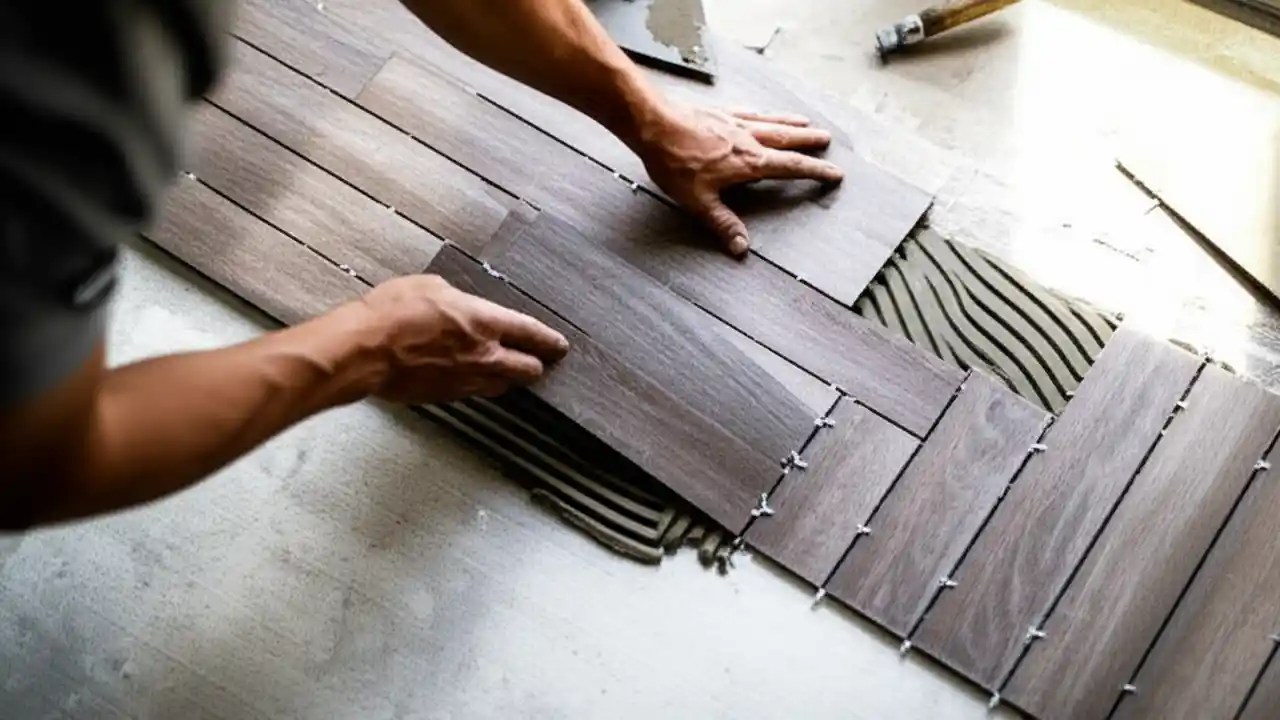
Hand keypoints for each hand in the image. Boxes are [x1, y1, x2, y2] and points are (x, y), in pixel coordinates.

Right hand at [358, 275, 569, 403]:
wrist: (365, 350)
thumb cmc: (393, 313)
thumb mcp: (431, 287)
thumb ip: (456, 299)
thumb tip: (459, 305)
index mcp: (485, 322)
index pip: (532, 333)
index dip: (550, 341)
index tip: (560, 346)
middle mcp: (485, 355)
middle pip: (528, 369)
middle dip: (536, 364)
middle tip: (539, 361)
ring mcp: (467, 380)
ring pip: (504, 385)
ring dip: (509, 378)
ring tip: (508, 371)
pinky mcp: (447, 396)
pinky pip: (475, 393)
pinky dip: (480, 386)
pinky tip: (474, 379)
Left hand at [634, 104, 843, 256]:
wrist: (654, 124)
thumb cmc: (674, 161)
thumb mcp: (698, 201)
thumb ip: (722, 223)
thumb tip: (741, 246)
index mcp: (749, 162)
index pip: (791, 166)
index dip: (815, 171)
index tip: (834, 172)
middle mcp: (748, 139)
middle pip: (787, 138)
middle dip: (809, 141)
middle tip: (827, 139)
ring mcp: (734, 123)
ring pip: (771, 122)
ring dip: (791, 123)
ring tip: (806, 122)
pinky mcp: (719, 113)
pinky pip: (749, 112)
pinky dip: (761, 113)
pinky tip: (761, 113)